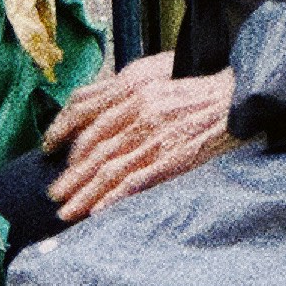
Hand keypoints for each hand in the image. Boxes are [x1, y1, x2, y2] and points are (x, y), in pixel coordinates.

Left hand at [43, 54, 238, 222]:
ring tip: (68, 211)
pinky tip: (98, 212)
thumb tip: (94, 110)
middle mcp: (138, 110)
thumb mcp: (157, 73)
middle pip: (91, 146)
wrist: (237, 100)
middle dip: (70, 174)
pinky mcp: (171, 159)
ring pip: (107, 169)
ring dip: (83, 194)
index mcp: (132, 87)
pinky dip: (113, 199)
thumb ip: (125, 89)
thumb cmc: (197, 91)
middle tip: (55, 193)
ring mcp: (153, 136)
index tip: (48, 149)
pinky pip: (134, 183)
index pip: (83, 109)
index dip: (60, 131)